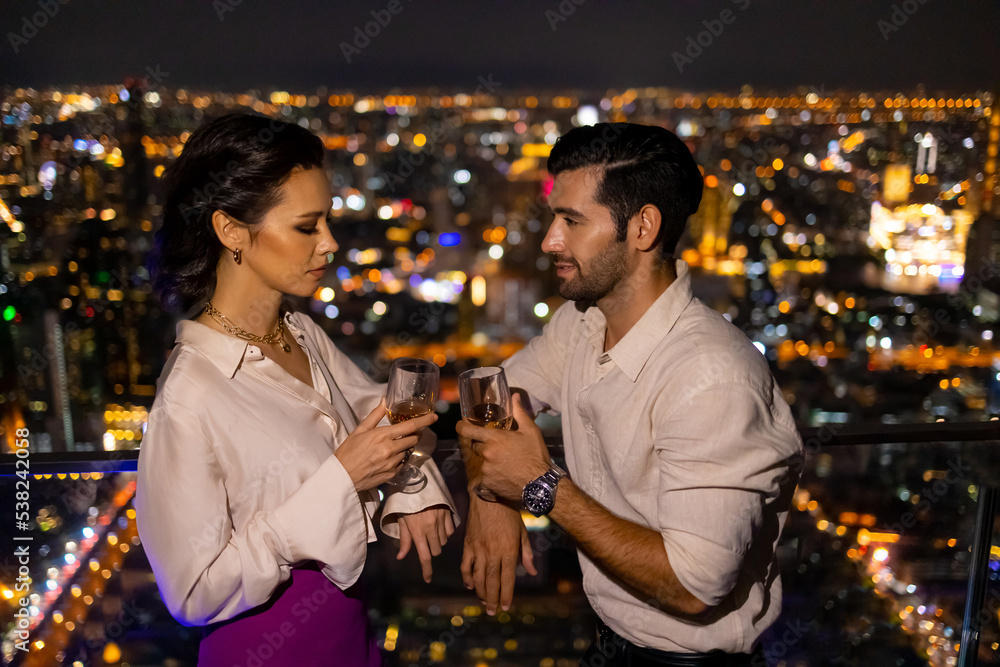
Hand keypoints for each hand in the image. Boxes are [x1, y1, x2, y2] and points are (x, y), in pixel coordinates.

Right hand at [335, 398, 437, 491]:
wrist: (342, 476)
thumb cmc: (348, 452)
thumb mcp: (360, 430)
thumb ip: (375, 415)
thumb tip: (385, 400)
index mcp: (382, 436)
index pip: (410, 426)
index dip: (424, 421)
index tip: (434, 417)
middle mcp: (390, 449)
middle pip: (413, 439)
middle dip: (413, 435)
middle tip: (406, 432)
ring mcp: (392, 463)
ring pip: (408, 451)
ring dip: (404, 447)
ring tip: (391, 446)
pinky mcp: (392, 474)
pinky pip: (402, 462)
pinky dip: (399, 458)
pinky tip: (388, 457)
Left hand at [397, 506, 454, 582]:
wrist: (418, 482)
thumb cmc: (406, 502)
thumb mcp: (402, 520)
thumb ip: (404, 539)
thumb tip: (401, 557)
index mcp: (418, 532)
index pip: (424, 557)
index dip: (426, 570)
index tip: (428, 579)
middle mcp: (431, 529)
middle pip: (436, 550)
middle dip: (431, 549)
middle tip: (425, 541)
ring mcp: (441, 521)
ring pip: (444, 541)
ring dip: (438, 540)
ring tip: (431, 530)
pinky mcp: (448, 514)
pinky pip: (450, 531)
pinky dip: (446, 532)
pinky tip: (440, 525)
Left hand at [456, 394, 549, 502]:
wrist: (539, 484)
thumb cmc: (535, 455)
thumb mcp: (530, 431)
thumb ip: (519, 413)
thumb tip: (515, 397)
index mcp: (494, 438)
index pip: (468, 430)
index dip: (461, 426)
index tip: (460, 425)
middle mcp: (486, 453)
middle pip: (477, 446)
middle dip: (485, 446)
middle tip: (500, 449)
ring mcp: (486, 469)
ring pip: (483, 462)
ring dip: (490, 461)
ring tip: (506, 464)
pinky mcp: (487, 483)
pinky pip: (486, 477)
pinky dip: (493, 475)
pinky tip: (505, 476)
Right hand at [461, 494, 536, 614]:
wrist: (488, 494)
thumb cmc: (509, 512)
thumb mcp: (522, 531)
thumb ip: (526, 553)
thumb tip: (532, 572)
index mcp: (508, 550)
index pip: (507, 579)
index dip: (506, 595)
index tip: (505, 607)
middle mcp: (492, 552)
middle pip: (492, 582)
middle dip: (492, 599)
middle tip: (492, 612)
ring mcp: (478, 549)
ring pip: (478, 577)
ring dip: (480, 592)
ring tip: (483, 603)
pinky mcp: (467, 544)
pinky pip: (465, 566)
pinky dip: (467, 578)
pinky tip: (470, 585)